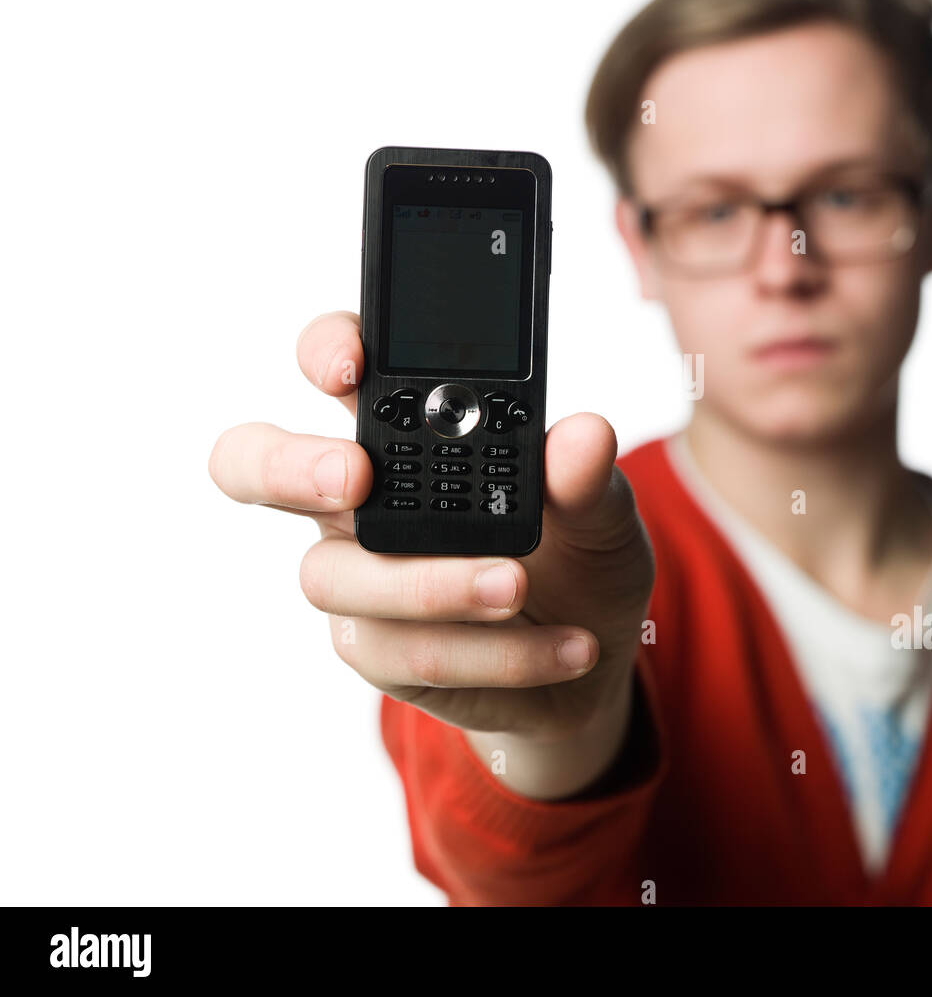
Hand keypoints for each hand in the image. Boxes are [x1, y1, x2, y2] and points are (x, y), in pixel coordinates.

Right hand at [208, 311, 654, 755]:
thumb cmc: (583, 557)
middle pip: (256, 464)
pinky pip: (403, 651)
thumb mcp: (604, 512)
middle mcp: (364, 496)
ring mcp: (361, 575)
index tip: (351, 364)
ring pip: (334, 576)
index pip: (338, 367)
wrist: (596, 650)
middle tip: (355, 480)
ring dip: (429, 584)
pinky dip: (490, 653)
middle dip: (288, 465)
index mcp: (411, 431)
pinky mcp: (379, 648)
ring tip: (515, 586)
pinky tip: (563, 647)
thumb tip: (584, 436)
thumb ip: (588, 477)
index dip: (326, 351)